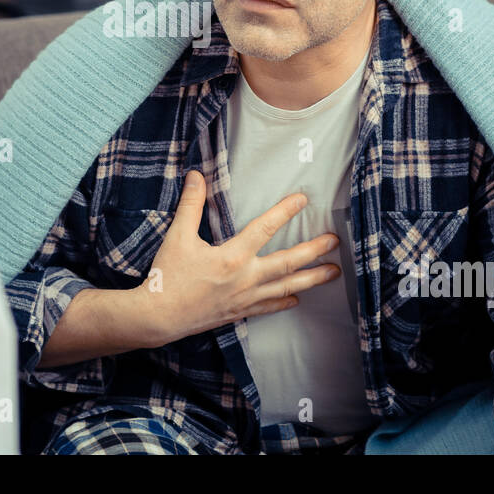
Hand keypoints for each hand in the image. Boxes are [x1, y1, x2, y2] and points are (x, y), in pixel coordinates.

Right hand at [136, 169, 341, 344]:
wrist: (158, 317)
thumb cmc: (167, 276)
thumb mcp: (177, 237)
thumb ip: (191, 205)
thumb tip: (196, 176)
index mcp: (232, 257)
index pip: (265, 228)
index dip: (285, 211)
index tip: (303, 199)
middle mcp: (245, 278)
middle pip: (288, 263)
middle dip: (314, 251)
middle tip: (335, 242)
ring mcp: (245, 298)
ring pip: (286, 288)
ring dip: (311, 279)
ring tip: (333, 272)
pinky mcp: (239, 313)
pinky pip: (269, 308)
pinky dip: (284, 302)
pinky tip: (296, 299)